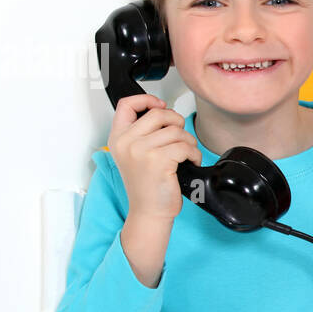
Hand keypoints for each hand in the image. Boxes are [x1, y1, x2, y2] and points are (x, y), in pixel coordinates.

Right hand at [107, 94, 201, 223]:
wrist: (148, 212)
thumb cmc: (146, 185)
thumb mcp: (134, 155)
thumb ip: (142, 132)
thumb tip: (163, 110)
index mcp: (118, 138)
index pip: (126, 104)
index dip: (147, 99)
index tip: (160, 105)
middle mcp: (126, 142)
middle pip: (158, 113)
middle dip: (176, 122)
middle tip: (180, 137)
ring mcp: (141, 150)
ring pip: (176, 130)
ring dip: (188, 142)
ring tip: (185, 155)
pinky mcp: (158, 160)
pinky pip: (185, 146)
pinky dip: (194, 154)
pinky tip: (189, 163)